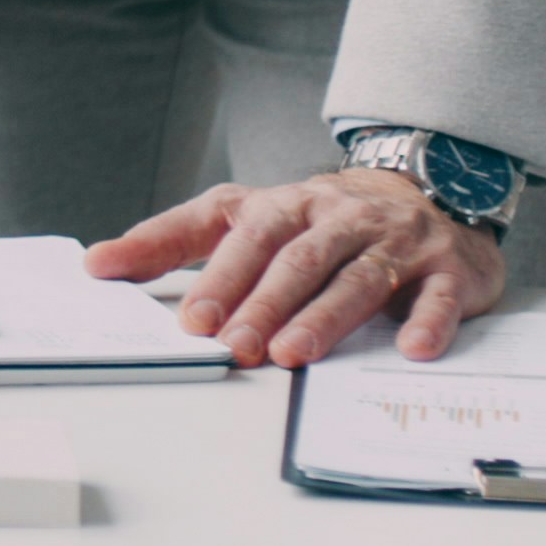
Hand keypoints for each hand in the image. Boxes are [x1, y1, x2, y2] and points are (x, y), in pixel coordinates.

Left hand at [84, 170, 507, 366]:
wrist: (428, 192)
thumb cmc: (319, 220)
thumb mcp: (245, 217)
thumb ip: (174, 239)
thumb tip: (98, 263)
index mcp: (286, 205)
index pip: (245, 235)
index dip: (219, 276)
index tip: (192, 319)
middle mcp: (340, 217)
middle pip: (298, 259)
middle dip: (264, 303)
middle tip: (237, 346)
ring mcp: (395, 241)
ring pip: (357, 277)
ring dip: (325, 317)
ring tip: (294, 353)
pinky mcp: (447, 267)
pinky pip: (438, 295)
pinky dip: (427, 321)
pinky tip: (409, 348)